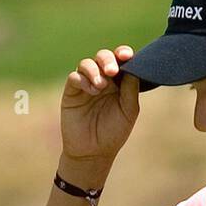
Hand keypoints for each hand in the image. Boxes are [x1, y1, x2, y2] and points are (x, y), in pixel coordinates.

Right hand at [61, 44, 139, 161]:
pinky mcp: (72, 92)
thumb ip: (130, 90)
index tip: (127, 55)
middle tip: (112, 71)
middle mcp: (103, 80)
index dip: (123, 54)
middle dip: (108, 59)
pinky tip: (92, 90)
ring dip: (94, 70)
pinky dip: (83, 79)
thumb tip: (133, 68)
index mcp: (118, 83)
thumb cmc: (113, 133)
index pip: (121, 61)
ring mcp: (86, 84)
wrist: (93, 152)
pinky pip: (75, 76)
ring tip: (101, 86)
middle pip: (103, 57)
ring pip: (87, 63)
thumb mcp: (128, 111)